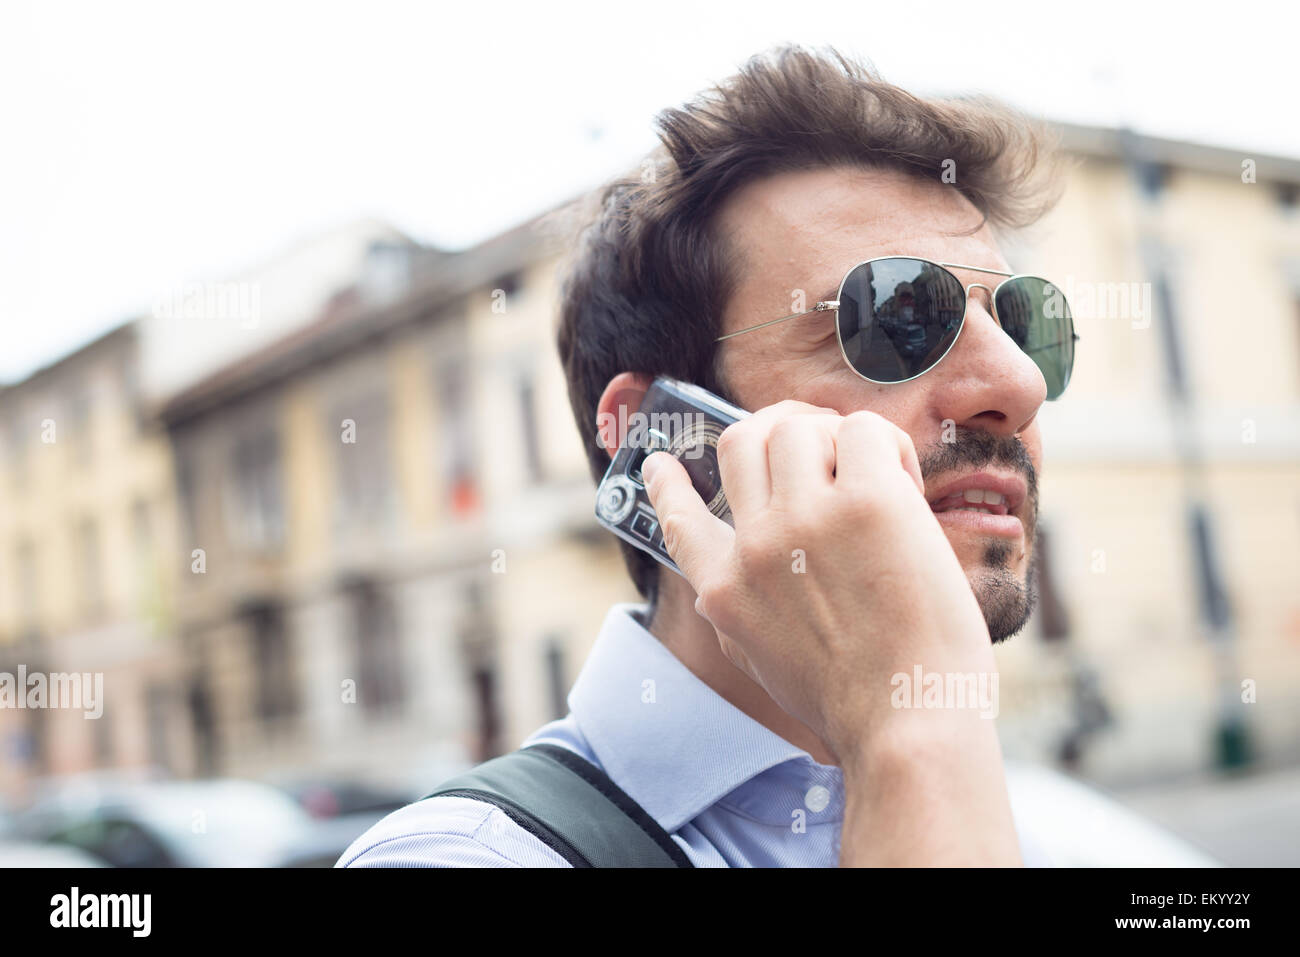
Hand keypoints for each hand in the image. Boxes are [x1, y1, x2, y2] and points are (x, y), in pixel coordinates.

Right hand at [641, 400, 995, 764]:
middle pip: (743, 441)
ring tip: (872, 471)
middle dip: (780, 430)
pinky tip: (904, 481)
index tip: (662, 463)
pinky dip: (887, 444)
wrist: (906, 726)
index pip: (677, 517)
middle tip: (816, 439)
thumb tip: (739, 563)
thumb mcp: (764, 658)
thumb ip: (744, 605)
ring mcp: (806, 518)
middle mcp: (754, 546)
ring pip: (798, 426)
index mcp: (725, 590)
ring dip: (836, 436)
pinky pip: (862, 430)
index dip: (668, 483)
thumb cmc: (853, 703)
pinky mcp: (868, 502)